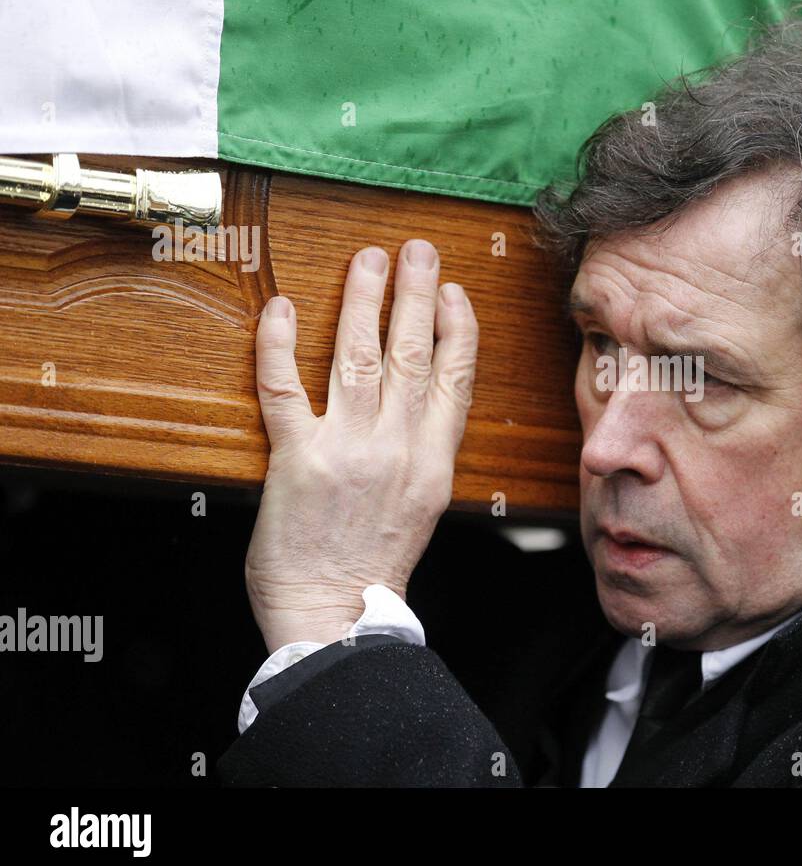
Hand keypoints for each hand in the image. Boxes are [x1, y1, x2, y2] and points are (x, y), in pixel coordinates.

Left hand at [244, 240, 478, 652]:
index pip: (454, 379)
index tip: (453, 291)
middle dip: (416, 294)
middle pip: (412, 354)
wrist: (335, 615)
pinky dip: (280, 345)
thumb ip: (423, 452)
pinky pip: (285, 390)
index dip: (457, 329)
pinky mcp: (297, 460)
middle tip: (417, 250)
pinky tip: (281, 307)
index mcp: (432, 460)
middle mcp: (397, 447)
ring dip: (364, 301)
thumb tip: (420, 405)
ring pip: (358, 357)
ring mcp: (348, 450)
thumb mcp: (423, 506)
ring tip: (368, 260)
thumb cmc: (374, 567)